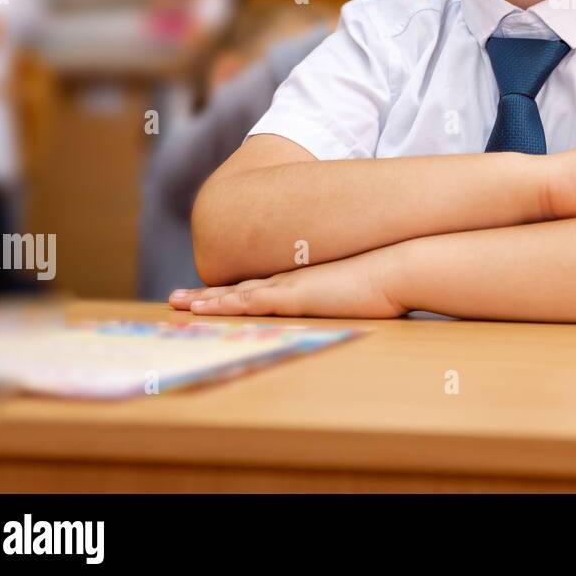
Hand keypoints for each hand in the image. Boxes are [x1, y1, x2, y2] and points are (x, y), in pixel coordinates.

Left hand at [168, 245, 407, 318]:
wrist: (399, 265)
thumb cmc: (392, 279)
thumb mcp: (367, 288)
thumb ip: (356, 291)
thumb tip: (363, 296)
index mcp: (308, 280)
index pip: (263, 287)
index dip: (235, 291)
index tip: (214, 295)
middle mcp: (293, 280)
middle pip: (240, 289)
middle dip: (208, 295)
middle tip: (178, 298)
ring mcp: (290, 287)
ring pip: (235, 295)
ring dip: (204, 300)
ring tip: (175, 303)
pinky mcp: (293, 297)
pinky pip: (247, 302)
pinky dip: (221, 306)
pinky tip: (200, 310)